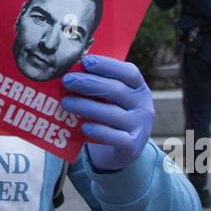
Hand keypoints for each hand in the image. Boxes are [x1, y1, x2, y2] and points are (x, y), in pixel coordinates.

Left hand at [61, 55, 154, 172]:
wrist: (123, 148)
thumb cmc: (113, 114)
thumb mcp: (111, 98)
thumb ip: (99, 84)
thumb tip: (72, 72)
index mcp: (140, 88)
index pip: (129, 72)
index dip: (107, 65)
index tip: (85, 61)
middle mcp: (144, 106)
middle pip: (117, 91)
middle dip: (89, 83)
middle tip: (67, 80)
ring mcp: (140, 127)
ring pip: (112, 114)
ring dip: (86, 106)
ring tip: (65, 102)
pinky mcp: (133, 146)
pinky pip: (115, 137)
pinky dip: (99, 131)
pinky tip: (83, 127)